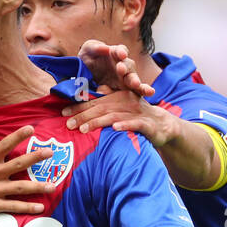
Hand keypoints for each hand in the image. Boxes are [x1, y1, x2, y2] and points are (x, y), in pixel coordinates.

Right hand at [0, 112, 54, 225]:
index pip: (5, 143)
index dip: (19, 135)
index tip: (32, 129)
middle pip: (20, 163)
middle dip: (37, 158)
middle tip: (51, 153)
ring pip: (21, 187)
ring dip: (38, 186)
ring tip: (53, 185)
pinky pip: (13, 207)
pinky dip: (27, 208)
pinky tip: (40, 208)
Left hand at [62, 88, 181, 145]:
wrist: (164, 126)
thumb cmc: (136, 118)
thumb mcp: (119, 111)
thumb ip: (103, 108)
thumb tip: (81, 110)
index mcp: (117, 97)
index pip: (95, 102)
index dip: (78, 107)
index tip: (62, 112)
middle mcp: (125, 102)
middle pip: (101, 108)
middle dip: (83, 116)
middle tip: (68, 124)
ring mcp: (136, 112)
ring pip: (115, 116)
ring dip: (98, 122)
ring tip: (83, 129)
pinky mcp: (147, 124)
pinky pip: (135, 124)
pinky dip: (125, 125)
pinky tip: (115, 128)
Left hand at [78, 40, 154, 98]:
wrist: (83, 77)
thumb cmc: (88, 60)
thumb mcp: (88, 51)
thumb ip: (95, 48)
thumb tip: (105, 48)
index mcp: (114, 53)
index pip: (120, 50)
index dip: (121, 52)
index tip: (121, 54)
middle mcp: (123, 65)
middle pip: (128, 65)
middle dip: (126, 68)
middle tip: (121, 69)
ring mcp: (125, 78)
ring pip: (133, 78)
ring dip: (135, 81)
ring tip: (136, 84)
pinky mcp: (126, 89)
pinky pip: (137, 90)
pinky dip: (144, 90)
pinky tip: (150, 92)